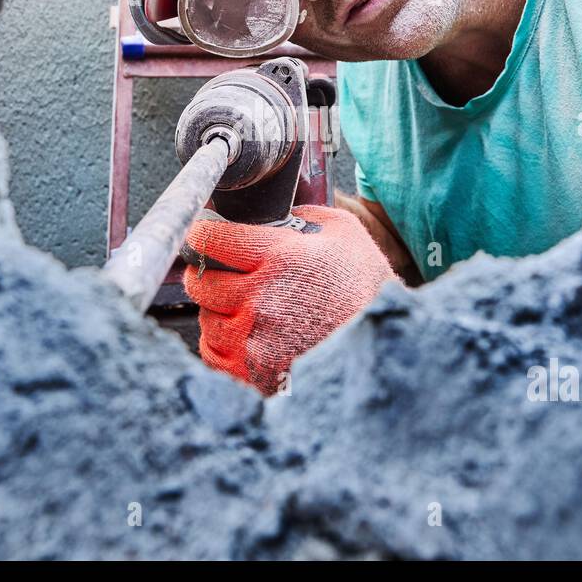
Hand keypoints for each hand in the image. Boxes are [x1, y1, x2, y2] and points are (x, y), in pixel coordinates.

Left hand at [183, 205, 396, 394]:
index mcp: (278, 257)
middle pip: (200, 281)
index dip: (202, 235)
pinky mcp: (252, 371)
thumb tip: (280, 211)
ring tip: (243, 309)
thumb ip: (306, 214)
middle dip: (206, 273)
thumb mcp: (343, 233)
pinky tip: (246, 336)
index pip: (211, 239)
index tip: (202, 236)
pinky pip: (213, 353)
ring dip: (218, 311)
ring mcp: (253, 338)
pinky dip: (222, 344)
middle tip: (221, 274)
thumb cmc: (364, 288)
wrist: (381, 344)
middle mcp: (260, 297)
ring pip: (206, 318)